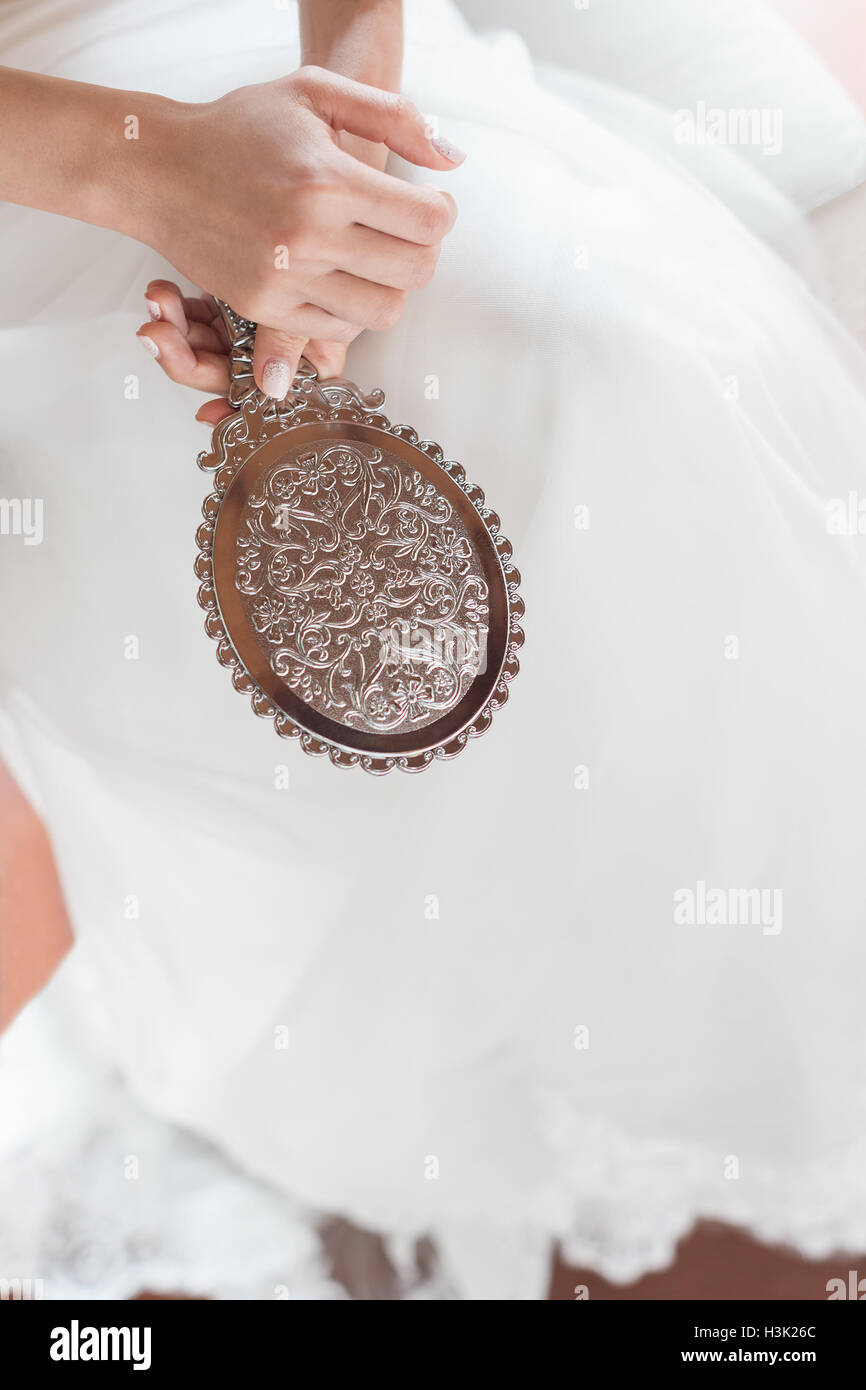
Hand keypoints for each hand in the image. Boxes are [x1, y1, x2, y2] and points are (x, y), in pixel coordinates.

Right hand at [134, 66, 463, 398]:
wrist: (157, 168)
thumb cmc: (239, 126)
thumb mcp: (316, 92)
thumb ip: (395, 117)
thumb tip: (453, 160)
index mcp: (327, 181)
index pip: (429, 222)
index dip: (442, 212)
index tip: (429, 203)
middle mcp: (308, 237)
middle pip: (415, 273)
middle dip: (422, 252)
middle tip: (404, 233)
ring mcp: (284, 280)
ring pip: (382, 312)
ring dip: (389, 287)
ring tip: (372, 257)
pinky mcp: (264, 309)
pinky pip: (336, 329)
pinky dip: (346, 309)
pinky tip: (335, 275)